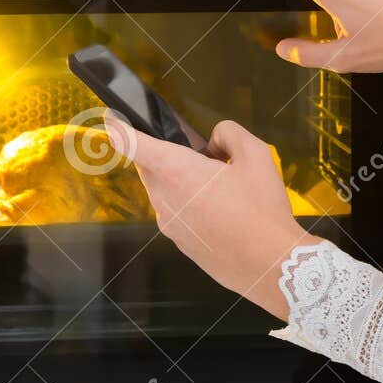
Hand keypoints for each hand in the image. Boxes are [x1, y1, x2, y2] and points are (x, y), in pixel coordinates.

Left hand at [104, 111, 315, 319]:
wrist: (270, 265)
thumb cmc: (263, 212)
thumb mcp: (256, 155)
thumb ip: (229, 133)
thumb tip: (213, 142)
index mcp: (178, 171)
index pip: (133, 144)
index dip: (119, 126)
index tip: (111, 117)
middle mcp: (165, 198)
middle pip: (151, 166)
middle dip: (168, 154)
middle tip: (204, 155)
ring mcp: (170, 224)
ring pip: (164, 190)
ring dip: (182, 180)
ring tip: (221, 186)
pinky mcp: (179, 242)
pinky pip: (175, 213)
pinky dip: (190, 203)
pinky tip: (222, 209)